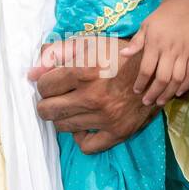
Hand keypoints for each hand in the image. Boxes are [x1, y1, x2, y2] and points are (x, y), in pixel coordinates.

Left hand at [26, 35, 161, 153]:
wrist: (157, 71)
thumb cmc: (120, 55)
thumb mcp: (90, 44)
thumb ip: (57, 53)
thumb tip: (31, 73)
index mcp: (85, 71)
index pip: (44, 85)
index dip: (44, 83)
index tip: (51, 82)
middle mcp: (94, 97)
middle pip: (48, 110)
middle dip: (46, 102)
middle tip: (56, 97)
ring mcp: (106, 118)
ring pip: (63, 127)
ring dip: (62, 117)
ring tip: (71, 107)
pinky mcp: (118, 132)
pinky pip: (86, 145)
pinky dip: (80, 137)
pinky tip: (84, 124)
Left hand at [119, 1, 188, 106]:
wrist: (183, 7)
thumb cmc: (160, 18)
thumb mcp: (145, 26)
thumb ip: (136, 42)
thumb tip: (123, 55)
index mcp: (155, 44)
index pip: (147, 69)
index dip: (141, 82)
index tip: (136, 91)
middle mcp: (170, 50)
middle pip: (163, 78)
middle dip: (154, 93)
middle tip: (147, 102)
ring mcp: (185, 53)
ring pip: (178, 79)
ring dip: (169, 93)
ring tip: (161, 101)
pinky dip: (187, 85)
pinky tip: (178, 92)